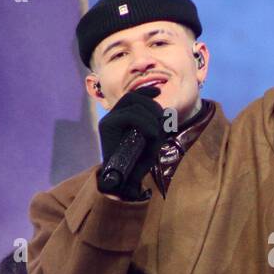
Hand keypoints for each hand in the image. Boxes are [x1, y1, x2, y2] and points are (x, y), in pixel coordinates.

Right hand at [97, 84, 165, 199]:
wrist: (124, 181)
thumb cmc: (138, 162)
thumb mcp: (152, 141)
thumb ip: (158, 126)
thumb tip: (166, 112)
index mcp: (121, 118)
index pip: (132, 97)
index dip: (146, 92)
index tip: (159, 92)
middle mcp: (112, 116)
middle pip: (133, 97)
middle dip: (151, 104)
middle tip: (161, 118)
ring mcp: (108, 120)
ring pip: (133, 104)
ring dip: (150, 116)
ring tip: (155, 132)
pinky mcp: (107, 126)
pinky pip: (129, 115)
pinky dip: (144, 122)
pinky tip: (152, 133)